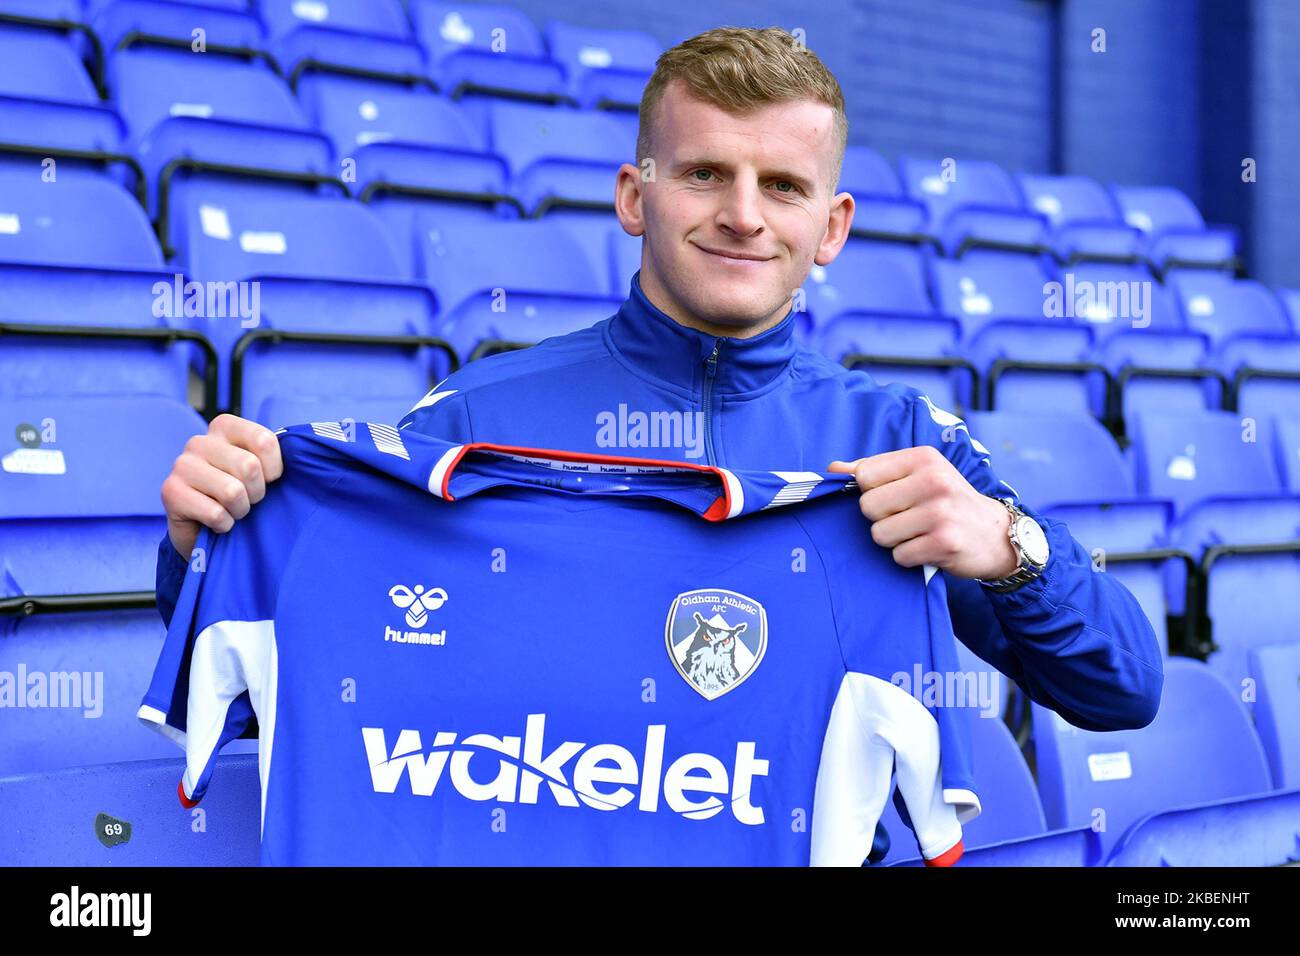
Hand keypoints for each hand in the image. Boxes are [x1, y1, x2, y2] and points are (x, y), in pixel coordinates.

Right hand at [161, 414, 283, 558]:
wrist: (205, 528)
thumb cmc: (241, 493)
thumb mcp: (261, 470)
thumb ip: (275, 455)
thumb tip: (306, 451)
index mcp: (224, 427)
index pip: (264, 441)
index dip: (274, 469)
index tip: (268, 479)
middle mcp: (199, 441)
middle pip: (249, 467)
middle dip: (256, 493)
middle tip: (246, 499)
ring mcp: (181, 465)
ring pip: (232, 491)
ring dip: (240, 510)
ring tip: (231, 509)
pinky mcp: (170, 492)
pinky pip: (216, 513)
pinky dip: (224, 525)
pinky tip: (215, 521)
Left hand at [828, 446, 1018, 579]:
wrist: (995, 534)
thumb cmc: (947, 501)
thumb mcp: (918, 475)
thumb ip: (875, 470)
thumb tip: (833, 468)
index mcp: (923, 458)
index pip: (864, 475)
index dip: (870, 492)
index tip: (893, 497)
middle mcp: (934, 481)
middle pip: (868, 506)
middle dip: (881, 519)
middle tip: (907, 518)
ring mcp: (940, 512)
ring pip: (880, 534)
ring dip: (894, 540)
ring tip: (918, 533)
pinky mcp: (945, 543)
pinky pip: (899, 556)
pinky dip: (909, 557)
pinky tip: (928, 548)